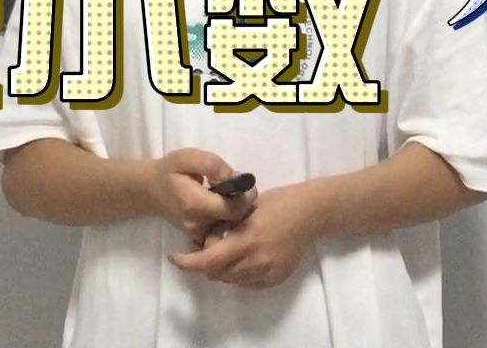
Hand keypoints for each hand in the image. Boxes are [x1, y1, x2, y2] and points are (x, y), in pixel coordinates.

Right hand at [145, 148, 254, 243]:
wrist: (149, 190)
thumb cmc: (170, 170)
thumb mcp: (190, 157)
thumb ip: (214, 165)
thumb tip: (236, 177)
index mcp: (196, 204)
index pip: (234, 208)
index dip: (246, 196)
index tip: (243, 183)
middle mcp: (197, 224)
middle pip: (235, 219)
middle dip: (243, 203)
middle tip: (237, 187)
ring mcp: (197, 234)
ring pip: (230, 226)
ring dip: (236, 211)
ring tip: (229, 195)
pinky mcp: (198, 237)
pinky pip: (221, 232)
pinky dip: (227, 219)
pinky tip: (221, 205)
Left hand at [167, 182, 325, 289]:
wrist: (312, 213)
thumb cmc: (278, 203)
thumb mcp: (245, 209)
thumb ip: (224, 227)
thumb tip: (206, 240)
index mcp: (246, 240)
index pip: (208, 261)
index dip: (187, 263)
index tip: (174, 257)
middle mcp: (256, 262)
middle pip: (216, 274)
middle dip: (206, 261)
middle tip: (213, 242)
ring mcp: (267, 273)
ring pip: (230, 280)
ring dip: (223, 268)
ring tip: (233, 246)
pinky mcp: (275, 279)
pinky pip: (246, 283)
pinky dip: (239, 273)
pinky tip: (247, 254)